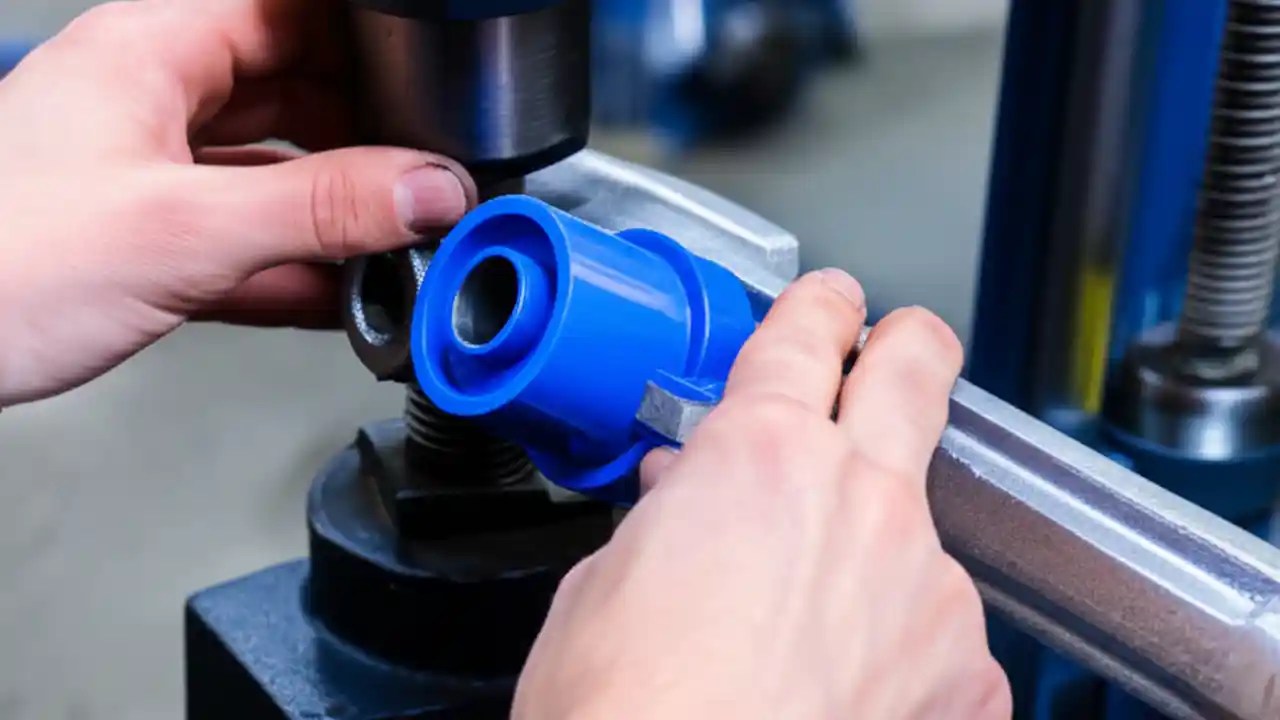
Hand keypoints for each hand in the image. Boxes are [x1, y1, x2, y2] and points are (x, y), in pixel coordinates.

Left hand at [0, 0, 474, 404]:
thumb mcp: (181, 229)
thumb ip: (319, 209)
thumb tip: (429, 189)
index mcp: (154, 51)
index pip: (292, 13)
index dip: (373, 42)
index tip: (439, 86)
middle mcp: (154, 99)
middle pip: (296, 93)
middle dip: (371, 137)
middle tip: (435, 181)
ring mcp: (150, 172)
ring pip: (275, 170)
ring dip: (339, 212)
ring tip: (403, 246)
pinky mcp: (147, 240)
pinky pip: (247, 238)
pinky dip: (298, 266)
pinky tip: (343, 297)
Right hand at [514, 271, 1010, 718]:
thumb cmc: (621, 716)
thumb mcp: (603, 587)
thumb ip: (665, 522)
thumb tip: (682, 499)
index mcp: (759, 458)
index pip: (805, 336)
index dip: (819, 305)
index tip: (830, 303)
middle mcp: (862, 503)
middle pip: (914, 371)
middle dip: (903, 344)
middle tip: (893, 344)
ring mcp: (927, 589)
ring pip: (917, 529)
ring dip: (874, 545)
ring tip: (812, 616)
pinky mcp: (965, 677)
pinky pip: (938, 634)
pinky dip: (899, 646)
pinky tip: (845, 690)